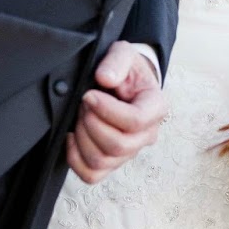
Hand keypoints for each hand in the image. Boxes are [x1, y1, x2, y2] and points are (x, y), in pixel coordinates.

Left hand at [67, 41, 165, 184]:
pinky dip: (75, 158)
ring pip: (102, 161)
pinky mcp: (112, 162)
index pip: (136, 121)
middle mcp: (146, 134)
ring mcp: (129, 151)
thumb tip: (104, 78)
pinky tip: (72, 135)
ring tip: (81, 114)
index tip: (89, 95)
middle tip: (84, 102)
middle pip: (118, 146)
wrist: (125, 82)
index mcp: (156, 107)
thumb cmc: (127, 70)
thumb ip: (116, 61)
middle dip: (92, 123)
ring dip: (83, 137)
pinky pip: (92, 175)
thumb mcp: (124, 53)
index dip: (108, 110)